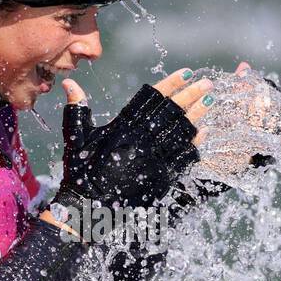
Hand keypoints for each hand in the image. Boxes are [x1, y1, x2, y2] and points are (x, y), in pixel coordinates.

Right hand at [41, 74, 201, 238]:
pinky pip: (185, 157)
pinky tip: (205, 132)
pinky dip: (197, 143)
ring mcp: (153, 159)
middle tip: (207, 83)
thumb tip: (69, 83)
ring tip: (211, 100)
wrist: (88, 207)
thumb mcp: (76, 137)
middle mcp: (140, 139)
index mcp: (122, 126)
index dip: (171, 83)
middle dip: (192, 94)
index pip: (152, 98)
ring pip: (183, 131)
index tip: (187, 73)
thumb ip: (77, 108)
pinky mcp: (161, 177)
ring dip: (199, 114)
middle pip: (173, 111)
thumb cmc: (81, 171)